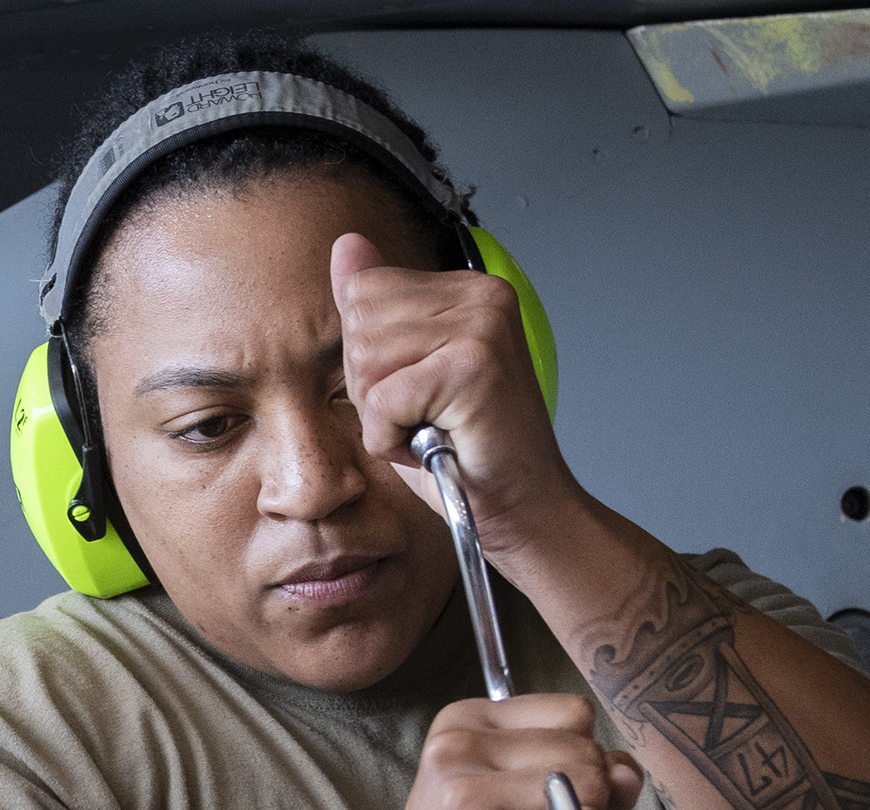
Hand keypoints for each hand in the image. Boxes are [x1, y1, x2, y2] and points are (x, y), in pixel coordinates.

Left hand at [331, 232, 589, 567]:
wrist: (522, 506)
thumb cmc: (466, 451)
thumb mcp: (405, 372)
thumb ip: (377, 307)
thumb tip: (347, 244)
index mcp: (466, 289)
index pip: (363, 292)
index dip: (370, 359)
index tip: (418, 390)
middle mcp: (480, 296)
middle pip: (358, 325)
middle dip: (374, 386)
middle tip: (427, 416)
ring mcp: (480, 328)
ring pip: (367, 363)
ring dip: (385, 415)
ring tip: (434, 428)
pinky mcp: (472, 368)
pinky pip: (381, 402)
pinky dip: (393, 440)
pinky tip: (435, 443)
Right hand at [344, 695, 644, 809]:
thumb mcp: (508, 793)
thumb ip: (576, 765)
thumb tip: (626, 773)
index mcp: (458, 724)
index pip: (572, 712)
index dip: (579, 757)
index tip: (538, 797)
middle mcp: (456, 750)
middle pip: (586, 750)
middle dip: (586, 798)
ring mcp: (468, 796)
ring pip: (593, 788)